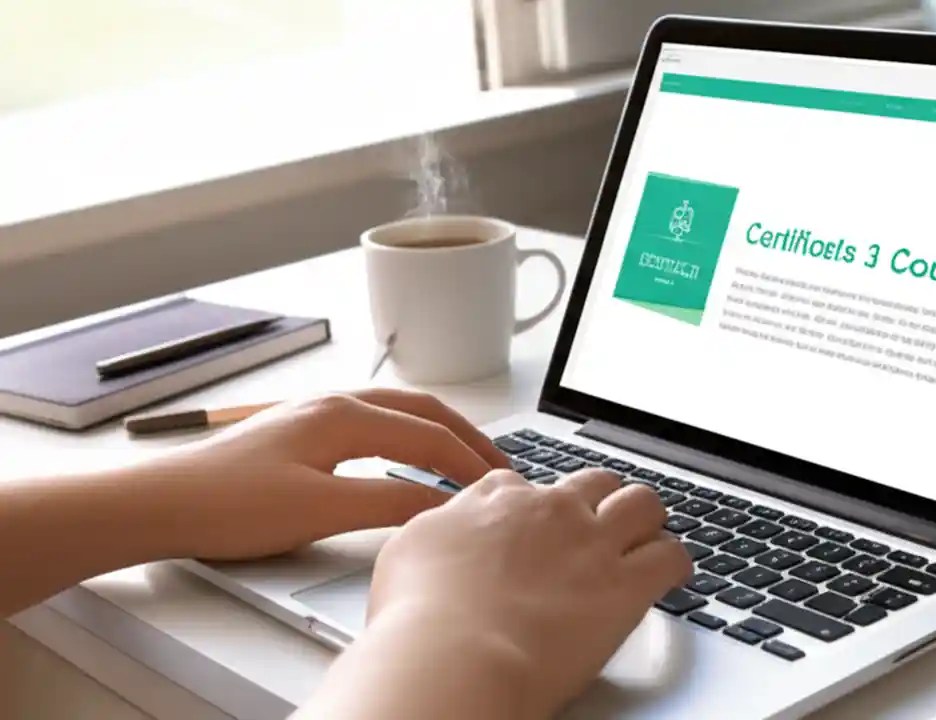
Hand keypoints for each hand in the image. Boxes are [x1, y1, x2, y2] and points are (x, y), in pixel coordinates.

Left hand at [139, 389, 508, 560]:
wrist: (158, 504)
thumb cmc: (228, 504)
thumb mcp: (319, 509)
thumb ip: (387, 503)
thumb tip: (440, 503)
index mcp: (343, 415)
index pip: (429, 435)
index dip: (469, 461)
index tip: (499, 486)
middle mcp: (333, 404)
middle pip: (419, 410)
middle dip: (464, 435)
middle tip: (498, 463)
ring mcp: (314, 416)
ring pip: (395, 414)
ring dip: (435, 433)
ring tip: (463, 458)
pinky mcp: (298, 435)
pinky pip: (372, 426)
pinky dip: (405, 438)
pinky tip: (404, 459)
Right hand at [366, 468, 691, 717]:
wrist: (452, 656)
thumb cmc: (419, 616)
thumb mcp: (408, 549)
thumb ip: (442, 528)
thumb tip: (448, 525)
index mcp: (497, 499)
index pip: (525, 483)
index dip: (534, 506)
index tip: (534, 526)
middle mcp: (550, 510)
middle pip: (593, 483)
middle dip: (599, 501)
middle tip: (597, 527)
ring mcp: (592, 543)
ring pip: (642, 504)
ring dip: (645, 520)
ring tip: (644, 539)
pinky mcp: (626, 585)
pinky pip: (672, 557)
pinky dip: (675, 563)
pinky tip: (669, 575)